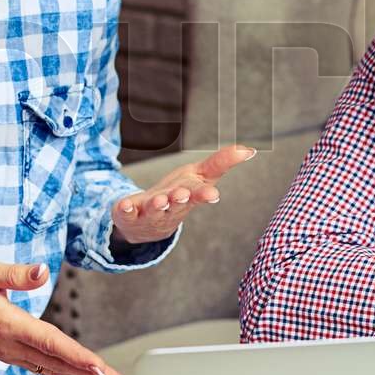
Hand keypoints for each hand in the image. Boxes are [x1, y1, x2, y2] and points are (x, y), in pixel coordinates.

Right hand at [0, 261, 122, 374]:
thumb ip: (14, 274)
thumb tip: (42, 271)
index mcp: (7, 322)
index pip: (49, 342)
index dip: (77, 356)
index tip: (100, 366)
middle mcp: (10, 343)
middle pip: (56, 362)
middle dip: (89, 374)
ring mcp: (10, 352)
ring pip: (51, 369)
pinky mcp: (11, 353)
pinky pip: (43, 368)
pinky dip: (65, 374)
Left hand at [111, 144, 256, 244]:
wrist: (147, 224)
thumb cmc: (178, 194)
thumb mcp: (199, 176)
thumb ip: (222, 162)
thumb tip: (249, 150)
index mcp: (190, 196)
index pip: (199, 195)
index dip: (205, 195)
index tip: (213, 195)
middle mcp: (172, 207)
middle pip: (177, 204)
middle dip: (180, 199)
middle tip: (182, 194)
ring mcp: (150, 212)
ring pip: (155, 210)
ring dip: (157, 206)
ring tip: (159, 200)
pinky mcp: (129, 213)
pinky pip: (127, 213)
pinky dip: (126, 210)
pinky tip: (124, 204)